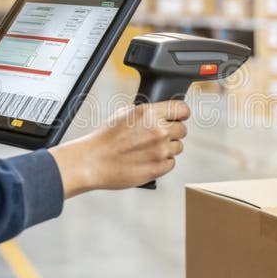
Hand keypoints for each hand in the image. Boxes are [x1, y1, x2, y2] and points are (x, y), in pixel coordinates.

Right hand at [49, 101, 190, 197]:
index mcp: (150, 113)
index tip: (178, 117)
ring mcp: (160, 150)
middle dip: (173, 132)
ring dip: (168, 148)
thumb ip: (148, 112)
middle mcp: (159, 130)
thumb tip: (162, 112)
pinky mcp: (159, 168)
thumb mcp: (125, 113)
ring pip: (178, 147)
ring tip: (149, 149)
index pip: (182, 109)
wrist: (93, 161)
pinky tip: (147, 159)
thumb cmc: (105, 138)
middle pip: (182, 129)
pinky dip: (162, 162)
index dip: (181, 113)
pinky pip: (171, 163)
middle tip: (157, 136)